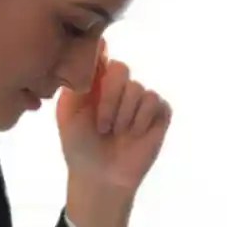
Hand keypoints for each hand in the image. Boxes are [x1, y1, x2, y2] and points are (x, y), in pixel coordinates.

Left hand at [56, 39, 171, 192]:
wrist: (100, 178)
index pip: (102, 56)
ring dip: (124, 115)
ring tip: (116, 134)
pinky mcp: (158, 113)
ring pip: (138, 88)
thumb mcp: (67, 114)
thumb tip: (95, 49)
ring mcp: (140, 100)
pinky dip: (142, 120)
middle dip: (110, 98)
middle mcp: (119, 87)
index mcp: (96, 83)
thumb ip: (77, 82)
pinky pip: (155, 102)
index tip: (97, 70)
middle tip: (102, 126)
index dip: (101, 57)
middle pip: (121, 69)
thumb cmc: (79, 147)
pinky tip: (135, 135)